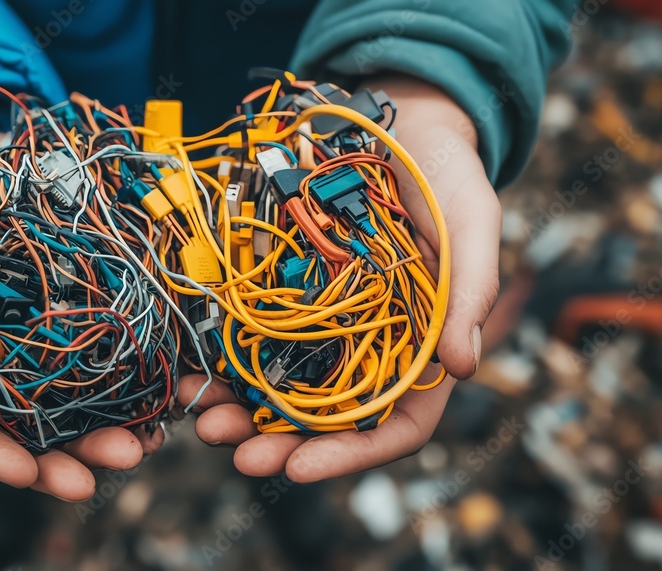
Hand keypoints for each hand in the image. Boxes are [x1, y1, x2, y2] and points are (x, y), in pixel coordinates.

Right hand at [0, 98, 162, 500]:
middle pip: (32, 430)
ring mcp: (44, 342)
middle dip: (73, 455)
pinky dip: (141, 380)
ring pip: (79, 404)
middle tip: (121, 462)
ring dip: (117, 428)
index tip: (27, 475)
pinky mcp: (84, 310)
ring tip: (154, 441)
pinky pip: (113, 355)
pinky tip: (171, 393)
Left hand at [182, 75, 500, 481]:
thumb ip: (470, 289)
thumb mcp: (471, 221)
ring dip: (239, 406)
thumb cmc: (446, 175)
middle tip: (234, 453)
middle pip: (324, 416)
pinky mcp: (283, 287)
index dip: (347, 454)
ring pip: (279, 381)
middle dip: (278, 440)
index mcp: (421, 349)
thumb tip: (464, 368)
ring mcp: (321, 320)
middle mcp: (367, 346)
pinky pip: (249, 328)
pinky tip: (190, 365)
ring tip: (198, 414)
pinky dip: (221, 352)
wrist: (398, 122)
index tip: (297, 470)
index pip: (392, 424)